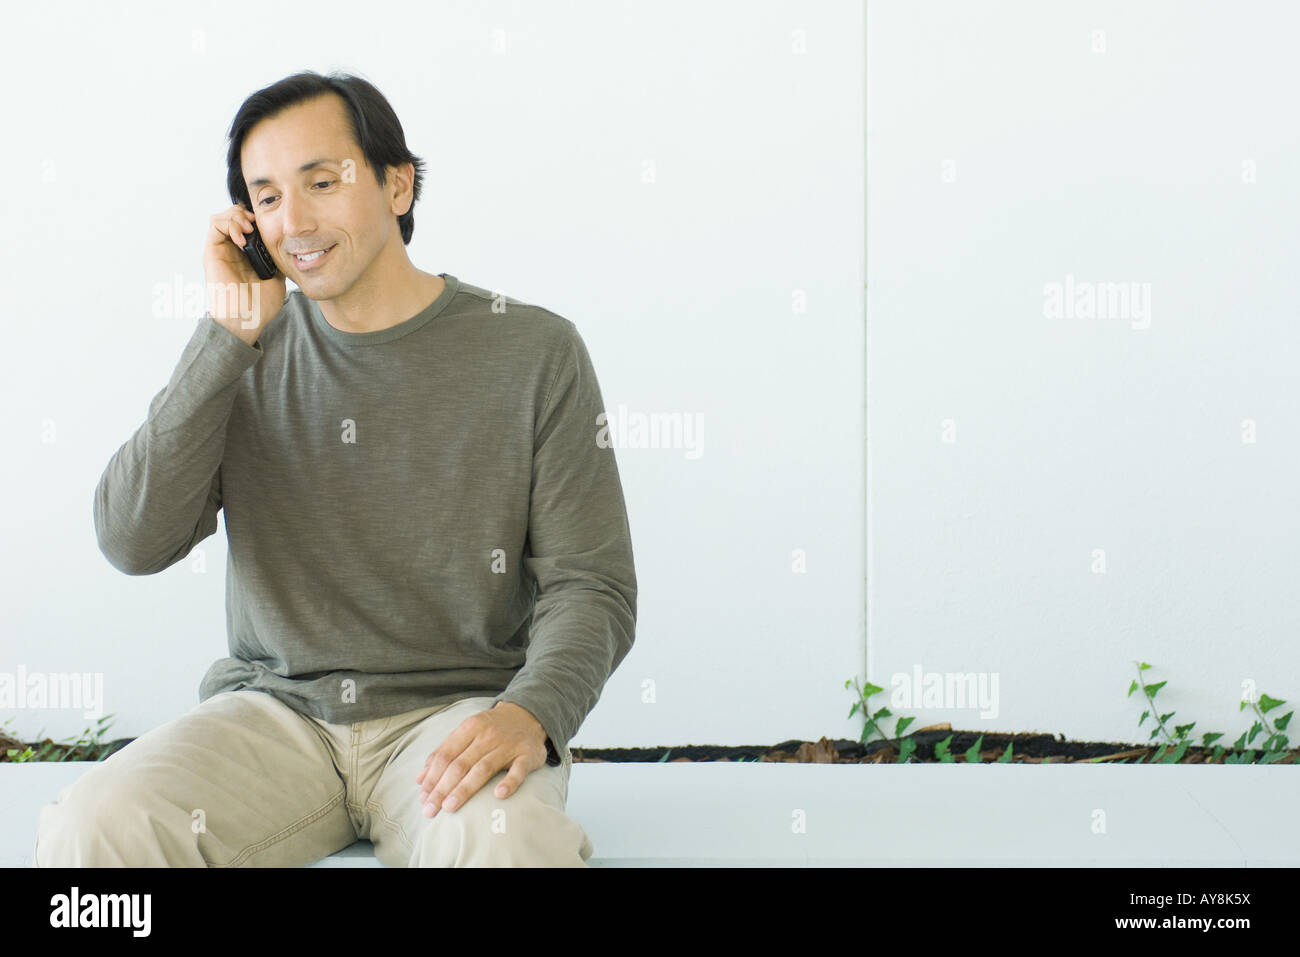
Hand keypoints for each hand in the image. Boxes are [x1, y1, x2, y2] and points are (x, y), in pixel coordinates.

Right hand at [203, 203, 285, 342]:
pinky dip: (229, 223)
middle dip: (246, 213)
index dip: (256, 219)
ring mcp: (221, 250)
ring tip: (249, 228)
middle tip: (256, 223)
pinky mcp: (212, 251)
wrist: (246, 318)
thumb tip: (288, 248)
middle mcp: (232, 250)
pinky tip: (242, 237)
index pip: (248, 226)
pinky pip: (215, 224)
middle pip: (234, 217)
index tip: (269, 224)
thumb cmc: (260, 306)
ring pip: (223, 217)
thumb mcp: (277, 278)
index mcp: (247, 255)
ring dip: (237, 216)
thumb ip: (278, 262)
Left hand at [415, 701, 548, 815]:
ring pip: (483, 768)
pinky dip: (509, 782)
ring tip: (450, 807)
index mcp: (470, 728)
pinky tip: (498, 795)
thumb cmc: (491, 729)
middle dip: (442, 789)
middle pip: (460, 764)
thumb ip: (444, 752)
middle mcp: (488, 735)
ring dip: (464, 789)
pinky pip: (518, 770)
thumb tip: (420, 779)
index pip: (446, 755)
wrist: (528, 715)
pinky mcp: (527, 755)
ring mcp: (508, 745)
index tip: (422, 798)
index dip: (432, 777)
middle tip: (430, 810)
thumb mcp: (467, 732)